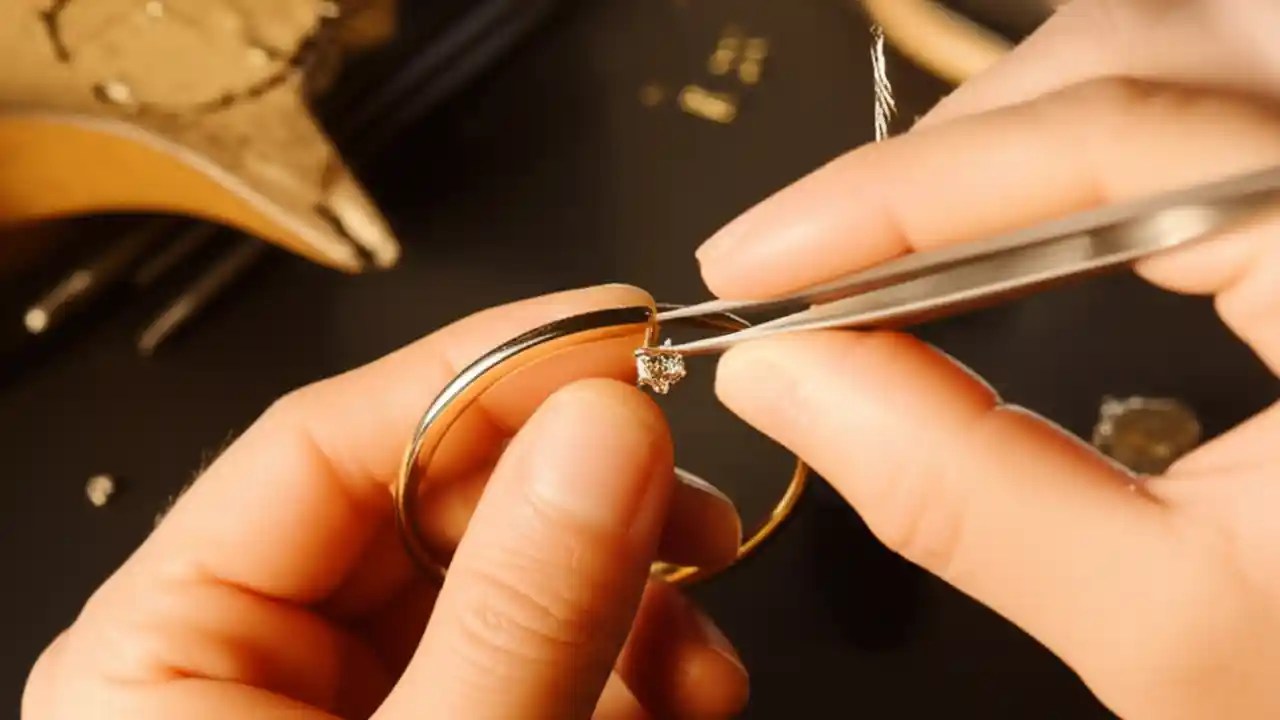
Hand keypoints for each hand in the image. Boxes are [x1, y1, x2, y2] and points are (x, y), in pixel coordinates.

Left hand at [22, 285, 748, 719]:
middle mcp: (255, 664)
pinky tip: (678, 691)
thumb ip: (516, 610)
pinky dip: (625, 666)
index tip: (617, 333)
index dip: (481, 370)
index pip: (324, 439)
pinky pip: (538, 655)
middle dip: (586, 503)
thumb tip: (606, 426)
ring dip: (630, 598)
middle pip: (435, 503)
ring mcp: (358, 704)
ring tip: (700, 652)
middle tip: (687, 501)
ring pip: (507, 581)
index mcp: (166, 651)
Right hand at [703, 3, 1279, 717]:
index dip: (902, 188)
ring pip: (1163, 53)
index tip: (762, 258)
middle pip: (1136, 56)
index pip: (1116, 139)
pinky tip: (1012, 224)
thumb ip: (958, 493)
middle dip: (944, 158)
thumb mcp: (1161, 621)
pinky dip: (1077, 147)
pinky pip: (1200, 103)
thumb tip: (787, 376)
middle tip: (811, 263)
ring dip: (1006, 137)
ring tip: (894, 243)